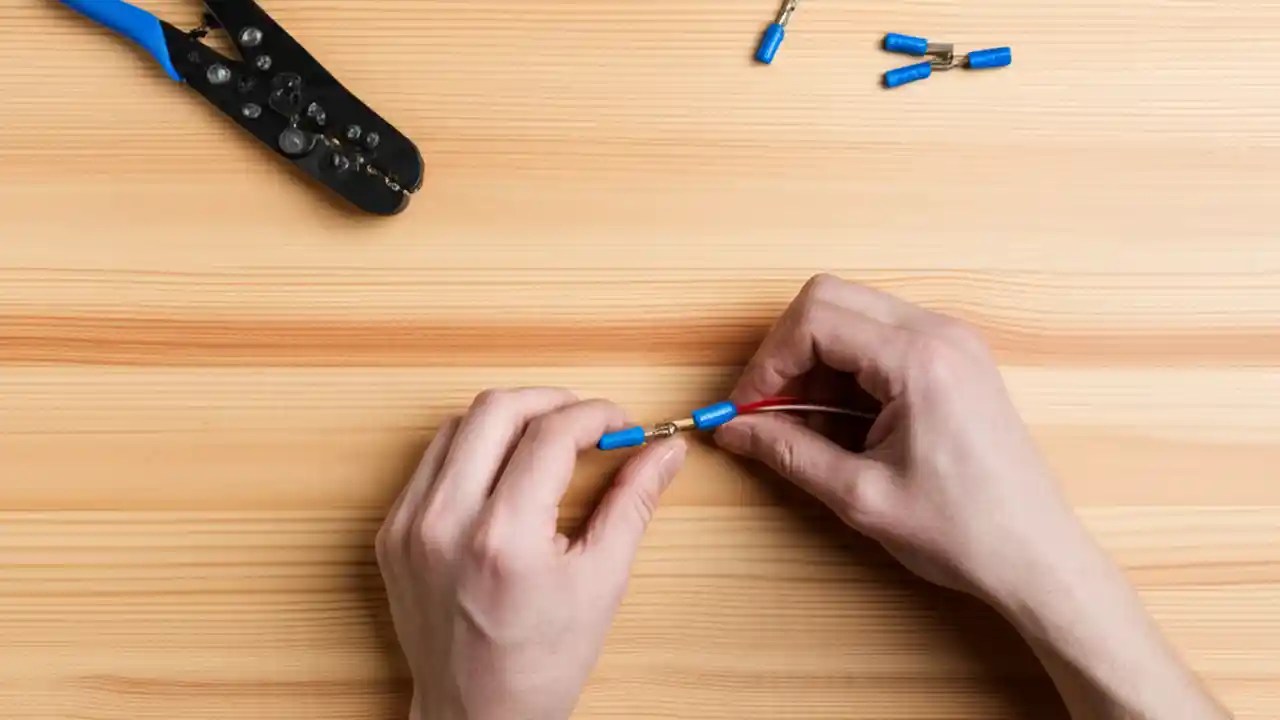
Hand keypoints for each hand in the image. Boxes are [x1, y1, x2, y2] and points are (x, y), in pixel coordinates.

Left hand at [376, 389, 686, 719]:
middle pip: (496, 409)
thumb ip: (633, 503)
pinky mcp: (391, 534)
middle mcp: (445, 522)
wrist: (474, 719)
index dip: (596, 416)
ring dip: (507, 421)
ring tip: (547, 442)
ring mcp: (409, 526)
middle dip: (550, 401)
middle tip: (585, 420)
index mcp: (503, 537)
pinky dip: (471, 451)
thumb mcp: (602, 582)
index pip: (551, 434)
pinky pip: (430, 463)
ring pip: (456, 426)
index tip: (621, 424)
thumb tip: (665, 450)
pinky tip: (504, 472)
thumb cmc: (540, 665)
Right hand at [716, 275, 1229, 718]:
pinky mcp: (956, 358)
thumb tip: (733, 430)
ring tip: (806, 423)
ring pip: (855, 313)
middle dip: (788, 350)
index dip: (769, 362)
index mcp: (919, 360)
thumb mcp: (860, 496)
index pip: (816, 319)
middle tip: (769, 409)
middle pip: (831, 298)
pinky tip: (842, 419)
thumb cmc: (961, 532)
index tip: (748, 409)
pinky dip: (848, 366)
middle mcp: (940, 334)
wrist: (1036, 556)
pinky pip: (883, 336)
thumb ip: (789, 452)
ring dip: (816, 358)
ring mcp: (953, 342)